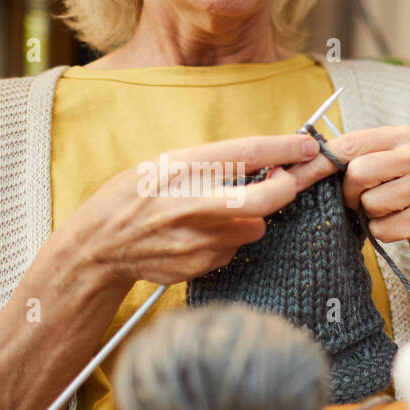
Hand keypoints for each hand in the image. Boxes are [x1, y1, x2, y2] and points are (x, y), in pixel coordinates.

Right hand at [63, 134, 329, 287]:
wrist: (101, 245)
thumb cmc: (134, 196)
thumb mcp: (166, 164)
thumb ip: (215, 163)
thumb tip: (271, 162)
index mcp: (182, 168)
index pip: (247, 153)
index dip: (284, 149)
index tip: (308, 146)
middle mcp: (193, 203)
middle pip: (266, 198)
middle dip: (288, 188)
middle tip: (289, 180)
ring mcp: (200, 238)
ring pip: (256, 226)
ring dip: (251, 217)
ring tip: (216, 212)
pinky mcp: (204, 263)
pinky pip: (237, 247)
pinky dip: (230, 238)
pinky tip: (201, 234)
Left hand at [307, 125, 409, 305]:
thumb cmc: (406, 198)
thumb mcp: (387, 167)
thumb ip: (354, 157)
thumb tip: (299, 155)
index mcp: (407, 136)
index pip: (351, 143)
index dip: (319, 162)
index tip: (294, 174)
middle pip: (358, 173)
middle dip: (351, 194)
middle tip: (362, 201)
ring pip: (370, 203)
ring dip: (371, 216)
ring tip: (392, 212)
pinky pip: (383, 228)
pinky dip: (384, 234)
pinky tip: (402, 227)